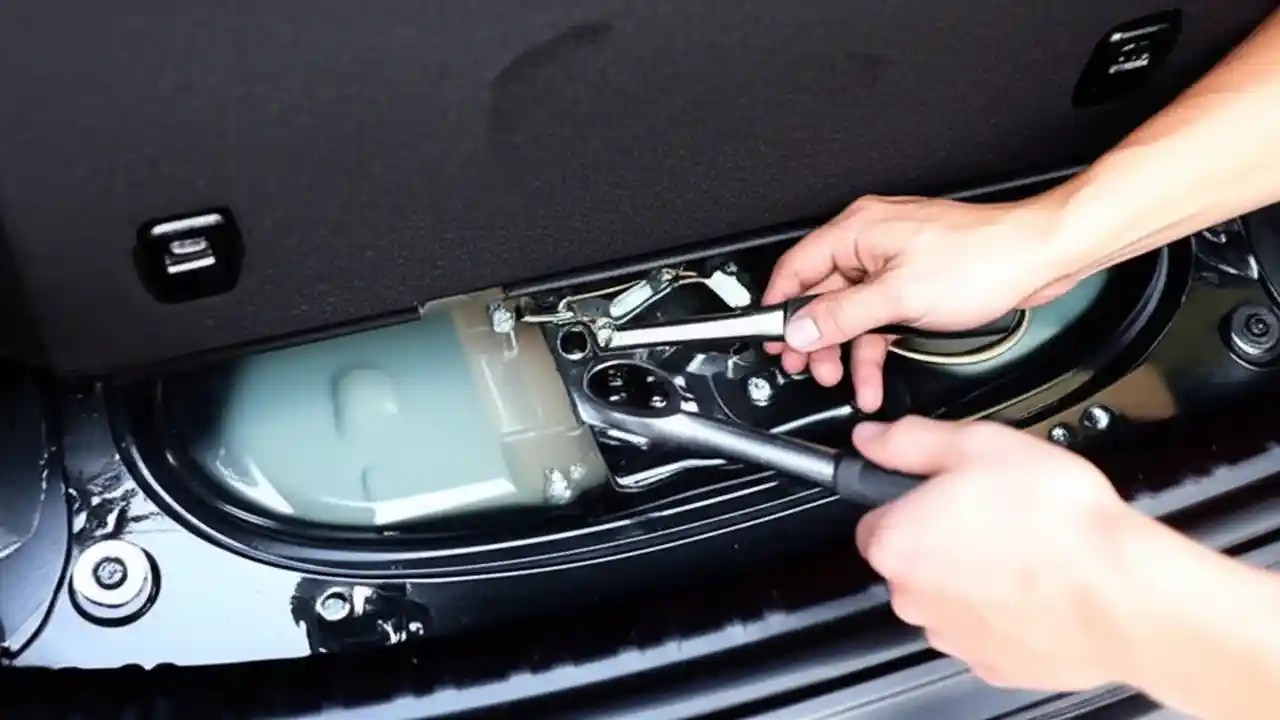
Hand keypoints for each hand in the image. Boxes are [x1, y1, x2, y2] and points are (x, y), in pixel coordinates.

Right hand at [762, 194, 1080, 411]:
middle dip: (815, 338)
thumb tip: (802, 329)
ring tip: (842, 380)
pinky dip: (873, 345)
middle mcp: (871, 241)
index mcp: (858, 230)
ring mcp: (893, 261)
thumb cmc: (983, 260)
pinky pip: (879, 315)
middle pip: (822, 294)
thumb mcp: (898, 297)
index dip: (779, 307)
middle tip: (805, 367)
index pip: (796, 268)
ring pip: (851, 311)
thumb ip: (842, 315)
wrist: (1038, 257)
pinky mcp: (914, 280)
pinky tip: (872, 374)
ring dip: (846, 349)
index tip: (773, 339)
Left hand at [852, 416, 1143, 691]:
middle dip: (942, 536)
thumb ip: (910, 441)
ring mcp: (952, 636)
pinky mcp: (993, 663)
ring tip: (1023, 548)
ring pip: (947, 596)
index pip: (875, 517)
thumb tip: (873, 439)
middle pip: (911, 558)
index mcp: (896, 542)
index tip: (943, 491)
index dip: (911, 498)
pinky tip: (1037, 586)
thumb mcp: (978, 445)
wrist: (1121, 592)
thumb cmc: (1056, 521)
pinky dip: (1004, 610)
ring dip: (972, 574)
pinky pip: (986, 629)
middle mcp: (912, 597)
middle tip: (992, 512)